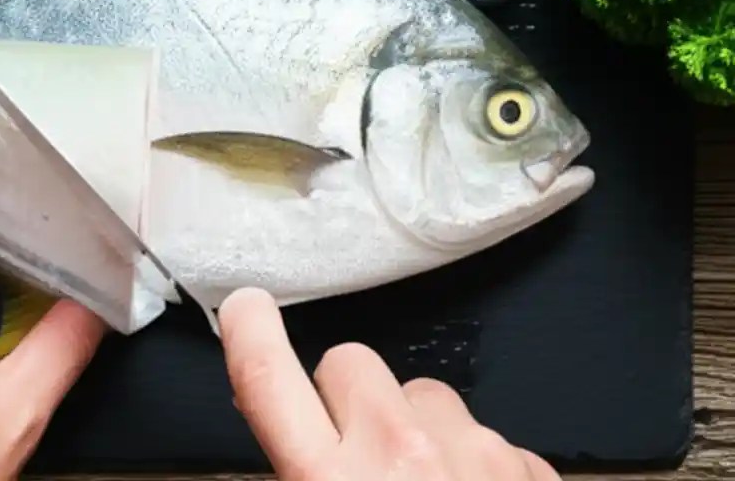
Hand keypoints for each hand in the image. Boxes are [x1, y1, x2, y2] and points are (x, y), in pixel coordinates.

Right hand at [218, 288, 560, 479]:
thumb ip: (302, 477)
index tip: (247, 309)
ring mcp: (473, 454)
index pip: (268, 378)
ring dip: (414, 428)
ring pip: (423, 394)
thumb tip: (292, 444)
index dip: (249, 332)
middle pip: (349, 364)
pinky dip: (471, 462)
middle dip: (343, 396)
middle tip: (352, 454)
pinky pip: (483, 432)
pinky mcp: (528, 466)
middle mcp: (399, 457)